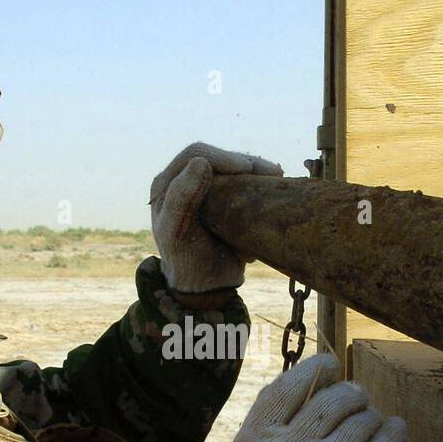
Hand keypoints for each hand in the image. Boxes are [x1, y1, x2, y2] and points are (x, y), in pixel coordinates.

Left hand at [149, 142, 282, 292]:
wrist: (205, 287)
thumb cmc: (188, 263)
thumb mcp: (178, 233)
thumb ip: (182, 198)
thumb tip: (200, 163)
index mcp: (165, 185)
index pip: (196, 154)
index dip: (225, 157)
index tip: (249, 169)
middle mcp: (182, 182)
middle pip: (217, 157)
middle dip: (246, 162)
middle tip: (273, 173)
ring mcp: (202, 189)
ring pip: (231, 168)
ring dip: (256, 171)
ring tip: (276, 177)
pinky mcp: (220, 200)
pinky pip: (240, 182)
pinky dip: (257, 182)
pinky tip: (271, 186)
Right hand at [218, 353, 407, 441]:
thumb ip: (264, 426)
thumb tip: (303, 383)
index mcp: (255, 440)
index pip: (288, 387)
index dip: (315, 368)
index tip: (331, 363)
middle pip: (331, 399)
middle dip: (351, 393)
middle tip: (357, 396)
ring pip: (360, 419)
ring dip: (371, 414)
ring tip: (371, 419)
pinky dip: (393, 431)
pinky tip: (395, 427)